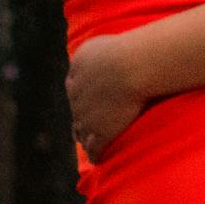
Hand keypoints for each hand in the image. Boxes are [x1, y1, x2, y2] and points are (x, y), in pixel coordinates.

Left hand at [68, 28, 152, 155]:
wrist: (130, 67)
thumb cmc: (125, 50)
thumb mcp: (100, 43)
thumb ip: (94, 52)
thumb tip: (100, 53)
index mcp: (76, 72)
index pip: (74, 89)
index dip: (83, 96)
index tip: (91, 101)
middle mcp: (76, 96)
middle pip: (76, 111)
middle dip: (83, 118)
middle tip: (89, 126)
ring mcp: (86, 117)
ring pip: (81, 133)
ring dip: (86, 138)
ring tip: (91, 145)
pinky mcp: (99, 134)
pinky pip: (94, 150)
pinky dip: (96, 154)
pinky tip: (99, 160)